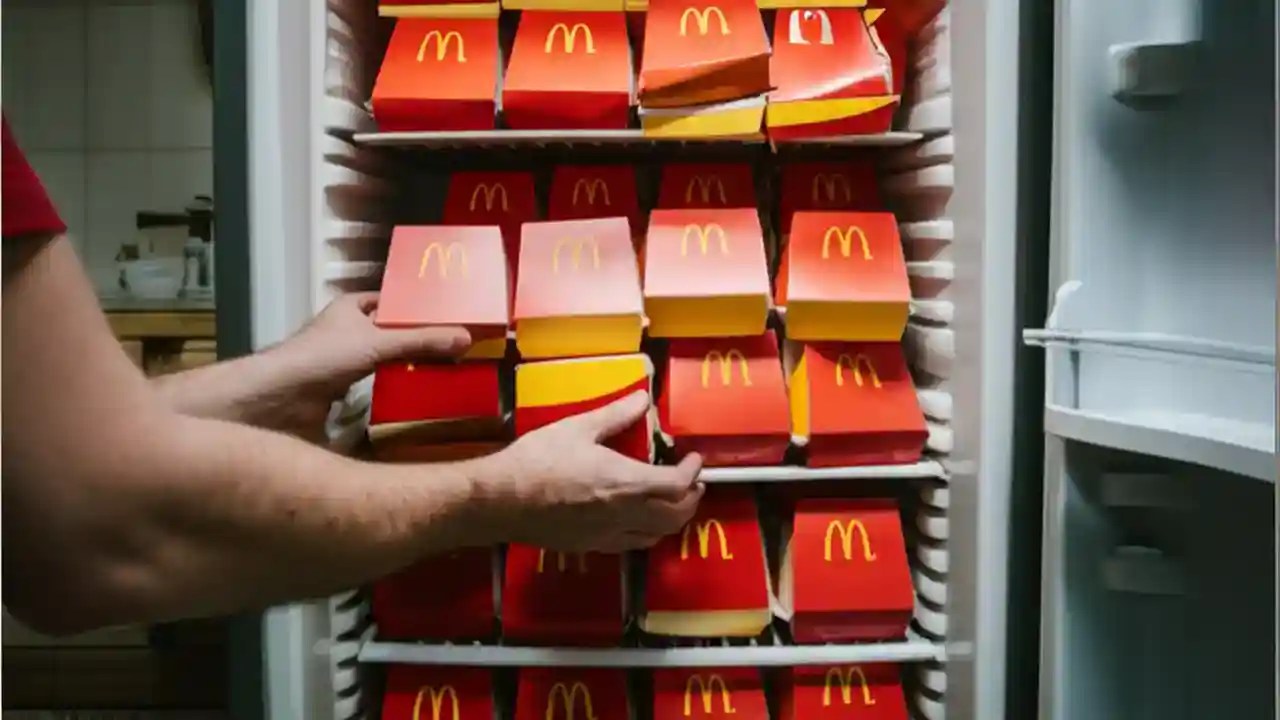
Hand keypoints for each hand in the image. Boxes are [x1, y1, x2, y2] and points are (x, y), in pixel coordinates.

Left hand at [281, 292, 471, 396]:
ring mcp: (341, 360)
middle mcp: (345, 329)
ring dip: (405, 365)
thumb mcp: (378, 343)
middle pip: (389, 330)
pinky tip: (414, 393)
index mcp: (351, 307)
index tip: (446, 314)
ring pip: (382, 358)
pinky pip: (373, 383)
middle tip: (452, 345)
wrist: (281, 397)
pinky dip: (392, 387)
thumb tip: (467, 337)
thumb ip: (421, 341)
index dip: (415, 305)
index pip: (390, 299)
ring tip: (441, 369)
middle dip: (416, 338)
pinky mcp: (338, 388)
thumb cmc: (324, 356)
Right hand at [476, 392, 703, 551]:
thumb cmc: (537, 461)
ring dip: (673, 519)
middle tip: (692, 482)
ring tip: (673, 501)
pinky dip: (648, 533)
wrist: (502, 500)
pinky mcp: (592, 546)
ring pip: (657, 535)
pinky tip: (640, 521)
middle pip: (676, 515)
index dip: (692, 471)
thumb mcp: (578, 428)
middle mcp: (624, 514)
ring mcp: (608, 534)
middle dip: (691, 499)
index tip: (693, 458)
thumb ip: (616, 415)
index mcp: (625, 482)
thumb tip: (643, 399)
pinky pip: (633, 545)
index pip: (677, 484)